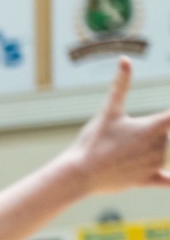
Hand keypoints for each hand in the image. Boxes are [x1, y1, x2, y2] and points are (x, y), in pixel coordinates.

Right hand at [69, 59, 169, 195]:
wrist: (79, 174)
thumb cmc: (93, 140)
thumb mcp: (108, 111)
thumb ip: (121, 85)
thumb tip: (125, 59)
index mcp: (153, 126)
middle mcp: (159, 145)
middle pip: (163, 135)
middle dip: (145, 136)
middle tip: (119, 142)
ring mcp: (153, 164)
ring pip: (160, 153)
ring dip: (145, 153)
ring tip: (120, 156)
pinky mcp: (146, 179)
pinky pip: (167, 180)